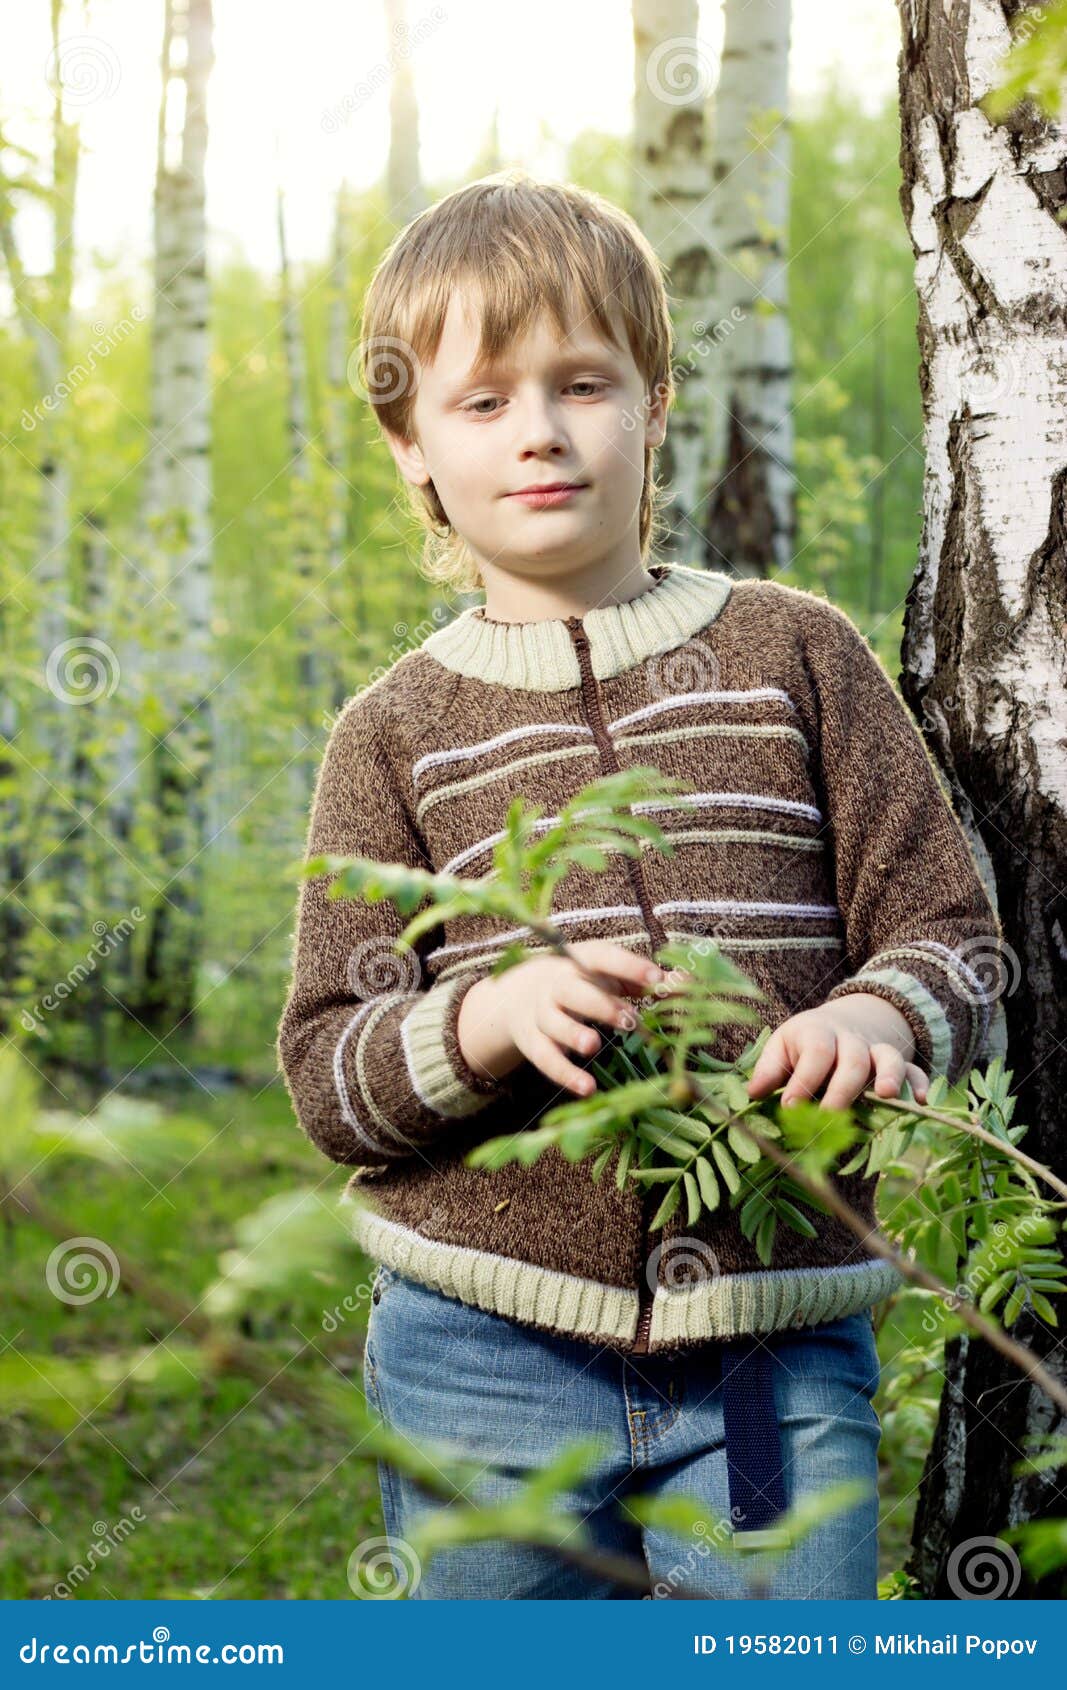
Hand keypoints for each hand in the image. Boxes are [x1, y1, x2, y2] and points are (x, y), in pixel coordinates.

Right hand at [457, 940, 666, 1096]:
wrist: (520, 994)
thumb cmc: (582, 984)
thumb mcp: (610, 976)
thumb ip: (647, 981)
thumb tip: (689, 983)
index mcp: (582, 962)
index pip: (604, 958)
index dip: (629, 967)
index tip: (656, 978)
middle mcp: (557, 984)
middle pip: (575, 991)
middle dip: (601, 1005)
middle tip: (629, 1019)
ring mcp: (541, 1013)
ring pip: (553, 1023)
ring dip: (572, 1033)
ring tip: (593, 1046)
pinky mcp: (532, 1041)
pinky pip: (545, 1058)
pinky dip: (565, 1074)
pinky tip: (587, 1088)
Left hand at [746, 993, 929, 1111]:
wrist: (844, 1021)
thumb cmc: (804, 1043)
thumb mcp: (782, 1046)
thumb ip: (770, 1069)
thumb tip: (752, 1095)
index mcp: (817, 1032)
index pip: (815, 1052)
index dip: (803, 1079)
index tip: (789, 1107)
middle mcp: (851, 1040)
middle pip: (853, 1059)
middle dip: (842, 1089)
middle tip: (829, 1116)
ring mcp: (877, 1050)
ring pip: (889, 1058)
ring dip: (890, 1076)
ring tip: (886, 1097)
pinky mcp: (897, 1064)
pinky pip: (914, 1070)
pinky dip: (920, 1084)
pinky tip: (921, 1102)